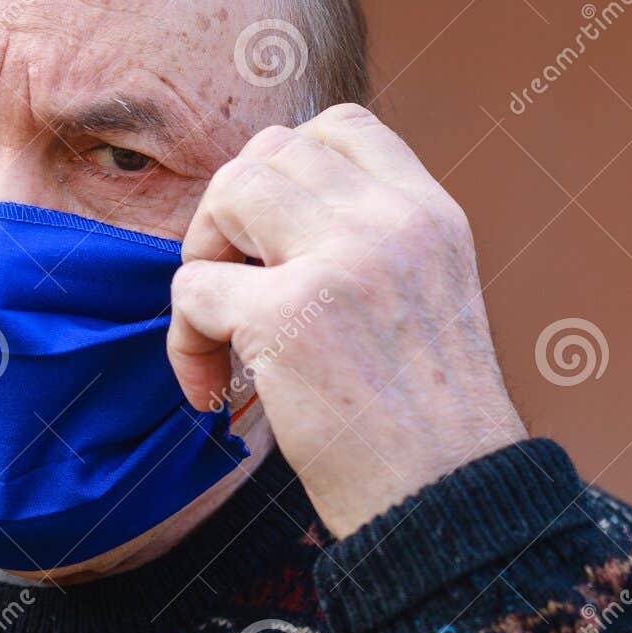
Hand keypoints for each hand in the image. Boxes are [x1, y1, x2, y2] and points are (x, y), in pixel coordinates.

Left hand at [167, 104, 526, 537]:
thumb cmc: (425, 423)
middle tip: (232, 286)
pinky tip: (211, 390)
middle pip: (268, 155)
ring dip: (201, 258)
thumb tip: (262, 205)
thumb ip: (368, 242)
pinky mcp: (291, 318)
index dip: (286, 165)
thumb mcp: (425, 296)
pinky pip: (192, 290)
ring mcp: (342, 262)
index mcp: (431, 214)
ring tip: (219, 328)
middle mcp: (392, 222)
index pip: (341, 126)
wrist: (447, 506)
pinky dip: (184, 340)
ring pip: (227, 196)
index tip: (272, 234)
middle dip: (228, 214)